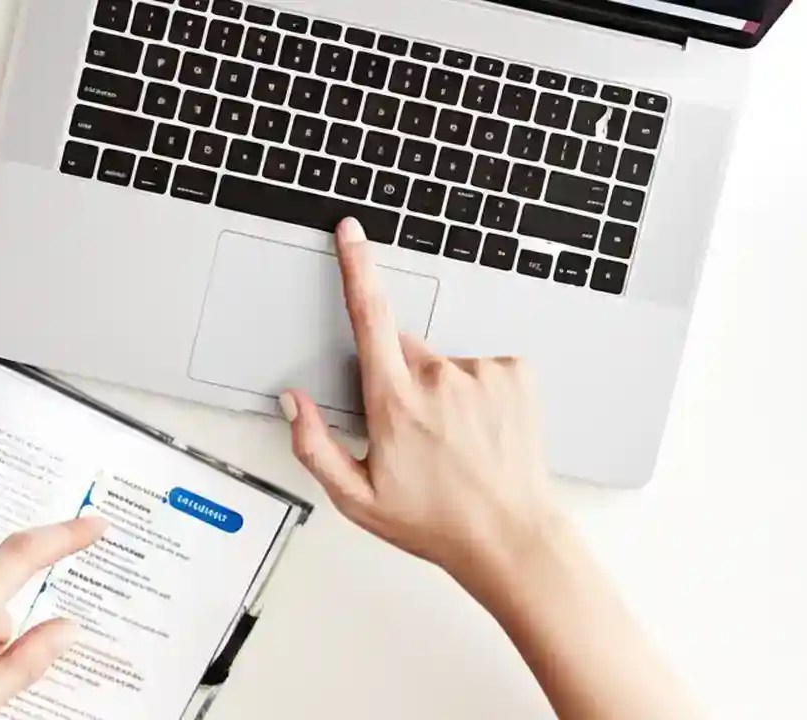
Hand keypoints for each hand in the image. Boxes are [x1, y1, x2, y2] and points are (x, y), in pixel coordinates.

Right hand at [279, 217, 561, 606]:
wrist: (510, 537)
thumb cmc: (434, 521)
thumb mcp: (356, 498)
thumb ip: (312, 445)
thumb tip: (291, 402)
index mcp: (395, 403)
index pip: (370, 317)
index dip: (357, 267)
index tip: (351, 233)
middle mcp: (440, 378)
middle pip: (404, 351)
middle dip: (398, 378)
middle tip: (414, 433)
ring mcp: (482, 373)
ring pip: (443, 364)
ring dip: (440, 390)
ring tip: (452, 441)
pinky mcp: (515, 374)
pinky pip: (480, 369)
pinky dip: (476, 392)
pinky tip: (479, 430)